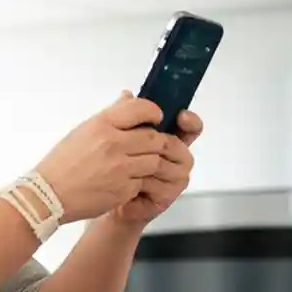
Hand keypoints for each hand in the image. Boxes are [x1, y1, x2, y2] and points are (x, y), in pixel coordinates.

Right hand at [34, 92, 166, 222]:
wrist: (48, 195)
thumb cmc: (62, 164)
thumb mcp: (84, 130)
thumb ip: (112, 114)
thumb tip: (128, 96)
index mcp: (101, 125)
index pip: (141, 108)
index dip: (153, 112)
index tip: (154, 117)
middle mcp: (112, 144)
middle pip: (154, 137)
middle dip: (156, 141)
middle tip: (150, 145)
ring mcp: (120, 168)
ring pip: (154, 161)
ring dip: (150, 162)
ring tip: (138, 164)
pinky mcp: (123, 190)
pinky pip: (143, 181)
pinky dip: (139, 181)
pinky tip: (127, 180)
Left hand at [111, 107, 202, 223]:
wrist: (102, 196)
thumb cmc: (112, 166)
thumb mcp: (116, 134)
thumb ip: (126, 113)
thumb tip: (127, 94)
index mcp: (169, 137)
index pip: (189, 126)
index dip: (190, 120)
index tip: (181, 115)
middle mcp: (176, 157)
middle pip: (180, 144)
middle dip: (159, 143)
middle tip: (138, 145)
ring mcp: (174, 177)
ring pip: (170, 165)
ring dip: (146, 164)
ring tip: (127, 167)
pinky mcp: (167, 196)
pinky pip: (161, 185)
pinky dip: (143, 183)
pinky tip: (130, 183)